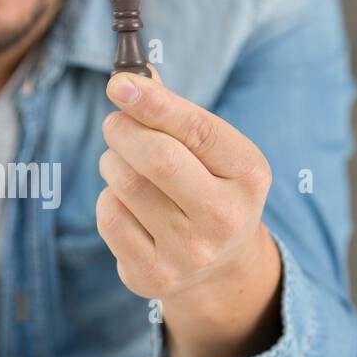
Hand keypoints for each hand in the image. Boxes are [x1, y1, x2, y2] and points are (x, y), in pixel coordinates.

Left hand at [97, 71, 281, 356]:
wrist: (218, 268)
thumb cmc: (209, 189)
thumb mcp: (212, 152)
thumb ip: (176, 116)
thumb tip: (130, 81)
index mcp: (248, 176)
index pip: (196, 130)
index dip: (153, 102)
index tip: (119, 84)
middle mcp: (224, 219)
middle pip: (156, 158)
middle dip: (124, 130)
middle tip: (115, 123)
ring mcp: (188, 253)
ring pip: (125, 185)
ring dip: (113, 161)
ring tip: (124, 164)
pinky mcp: (152, 275)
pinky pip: (109, 217)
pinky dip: (108, 197)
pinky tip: (126, 201)